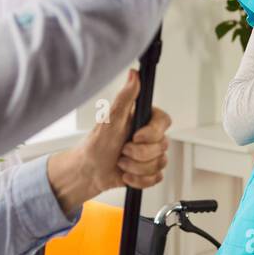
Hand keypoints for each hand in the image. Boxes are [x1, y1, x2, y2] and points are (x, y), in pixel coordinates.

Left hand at [49, 69, 172, 216]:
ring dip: (136, 167)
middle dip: (139, 154)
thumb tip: (134, 75)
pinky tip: (126, 173)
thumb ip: (126, 96)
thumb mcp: (110, 118)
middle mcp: (149, 136)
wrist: (88, 171)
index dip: (152, 133)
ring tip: (121, 162)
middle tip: (122, 150)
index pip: (165, 122)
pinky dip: (138, 179)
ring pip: (159, 164)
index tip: (136, 136)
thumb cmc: (96, 144)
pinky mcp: (148, 171)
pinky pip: (156, 178)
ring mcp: (150, 155)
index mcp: (143, 120)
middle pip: (162, 146)